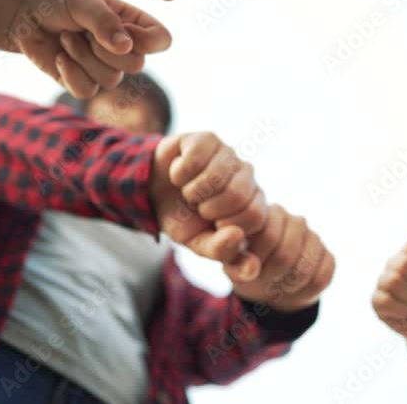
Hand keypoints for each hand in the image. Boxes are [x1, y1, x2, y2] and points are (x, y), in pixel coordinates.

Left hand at [5, 0, 171, 97]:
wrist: (20, 12)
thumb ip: (105, 22)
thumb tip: (126, 48)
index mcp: (132, 22)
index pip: (161, 40)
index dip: (146, 41)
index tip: (121, 30)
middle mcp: (123, 47)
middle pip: (137, 65)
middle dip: (104, 48)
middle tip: (82, 30)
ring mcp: (103, 66)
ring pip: (111, 80)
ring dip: (83, 57)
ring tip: (65, 37)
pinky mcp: (81, 81)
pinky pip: (87, 91)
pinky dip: (70, 73)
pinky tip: (59, 57)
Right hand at [150, 132, 267, 280]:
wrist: (152, 191)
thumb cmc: (184, 219)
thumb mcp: (201, 244)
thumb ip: (228, 256)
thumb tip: (254, 267)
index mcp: (253, 202)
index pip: (254, 216)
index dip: (226, 225)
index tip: (211, 224)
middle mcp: (247, 175)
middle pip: (239, 195)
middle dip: (208, 207)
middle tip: (198, 206)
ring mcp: (228, 154)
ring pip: (216, 176)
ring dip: (192, 190)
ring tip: (188, 191)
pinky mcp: (207, 139)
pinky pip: (195, 157)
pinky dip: (179, 172)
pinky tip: (179, 174)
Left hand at [231, 205, 335, 312]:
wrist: (269, 287)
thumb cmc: (245, 267)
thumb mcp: (230, 260)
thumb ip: (228, 250)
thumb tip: (238, 242)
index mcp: (265, 214)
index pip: (267, 237)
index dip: (257, 261)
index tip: (249, 269)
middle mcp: (291, 219)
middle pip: (286, 255)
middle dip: (271, 276)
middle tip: (264, 281)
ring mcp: (312, 236)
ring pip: (304, 267)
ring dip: (287, 285)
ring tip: (277, 284)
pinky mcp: (327, 255)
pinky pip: (321, 277)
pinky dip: (305, 290)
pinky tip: (294, 287)